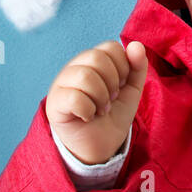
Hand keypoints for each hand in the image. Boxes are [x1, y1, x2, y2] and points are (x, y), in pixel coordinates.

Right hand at [46, 40, 147, 165]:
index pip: (110, 47)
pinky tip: (88, 116)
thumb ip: (137, 66)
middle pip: (96, 57)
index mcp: (92, 61)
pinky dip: (88, 110)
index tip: (121, 85)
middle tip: (111, 99)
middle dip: (112, 81)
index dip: (123, 67)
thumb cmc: (112, 114)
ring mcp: (61, 85)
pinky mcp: (54, 104)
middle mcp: (74, 68)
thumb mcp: (131, 89)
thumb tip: (136, 45)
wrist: (101, 146)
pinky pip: (73, 98)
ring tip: (101, 109)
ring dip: (101, 96)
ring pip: (84, 75)